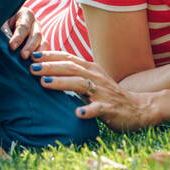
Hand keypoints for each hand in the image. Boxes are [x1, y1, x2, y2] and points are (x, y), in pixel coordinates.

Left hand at [3, 6, 43, 59]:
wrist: (3, 29)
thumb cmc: (0, 24)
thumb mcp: (0, 24)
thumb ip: (3, 30)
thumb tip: (7, 42)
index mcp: (25, 14)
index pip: (23, 26)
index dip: (18, 37)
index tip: (12, 46)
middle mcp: (34, 24)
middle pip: (36, 35)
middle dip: (29, 46)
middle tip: (23, 56)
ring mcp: (39, 35)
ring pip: (43, 43)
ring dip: (37, 53)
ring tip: (31, 62)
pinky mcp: (40, 45)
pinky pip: (44, 51)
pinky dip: (41, 58)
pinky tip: (35, 65)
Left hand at [27, 50, 158, 132]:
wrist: (138, 108)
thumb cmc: (109, 95)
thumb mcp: (92, 80)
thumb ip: (74, 75)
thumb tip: (46, 71)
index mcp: (91, 69)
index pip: (68, 58)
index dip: (50, 56)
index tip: (31, 55)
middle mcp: (96, 77)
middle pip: (72, 68)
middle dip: (51, 66)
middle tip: (31, 68)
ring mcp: (103, 92)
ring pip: (81, 84)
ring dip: (62, 82)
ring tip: (44, 83)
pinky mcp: (109, 109)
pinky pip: (97, 109)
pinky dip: (87, 111)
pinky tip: (77, 113)